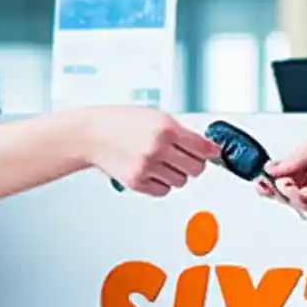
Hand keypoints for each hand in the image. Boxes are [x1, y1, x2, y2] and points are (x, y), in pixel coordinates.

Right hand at [79, 107, 219, 196]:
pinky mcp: (137, 182)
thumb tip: (206, 147)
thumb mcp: (156, 116)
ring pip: (181, 181)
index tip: (214, 153)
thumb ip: (181, 132)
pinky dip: (162, 183)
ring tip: (162, 162)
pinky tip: (152, 170)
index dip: (211, 151)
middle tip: (185, 158)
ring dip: (176, 174)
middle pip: (197, 168)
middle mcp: (158, 148)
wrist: (92, 134)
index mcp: (166, 128)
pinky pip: (164, 190)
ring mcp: (148, 167)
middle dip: (194, 163)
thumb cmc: (121, 122)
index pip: (203, 147)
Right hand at [258, 120, 306, 217]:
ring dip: (288, 196)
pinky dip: (304, 203)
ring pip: (298, 204)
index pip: (286, 175)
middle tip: (269, 184)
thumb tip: (271, 168)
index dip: (272, 177)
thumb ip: (292, 158)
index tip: (261, 177)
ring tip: (287, 185)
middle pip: (288, 192)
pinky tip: (304, 192)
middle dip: (275, 189)